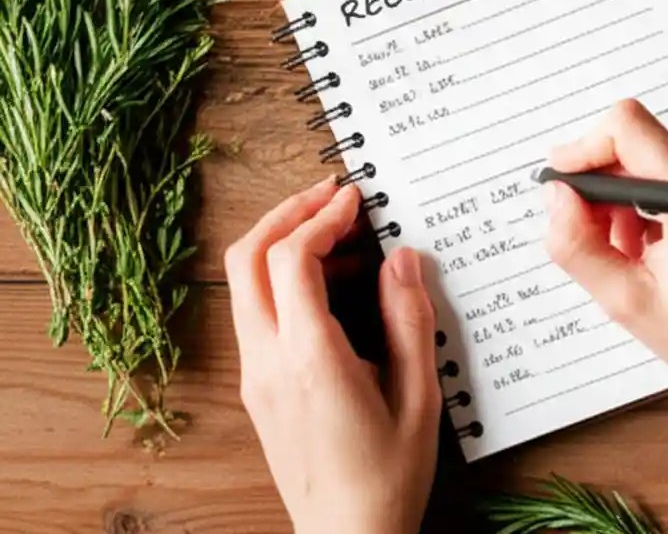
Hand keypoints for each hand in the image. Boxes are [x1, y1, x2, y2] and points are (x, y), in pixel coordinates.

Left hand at [224, 180, 440, 533]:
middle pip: (247, 257)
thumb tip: (403, 259)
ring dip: (281, 244)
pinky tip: (331, 285)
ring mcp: (255, 374)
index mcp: (309, 358)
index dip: (321, 217)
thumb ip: (409, 320)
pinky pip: (257, 312)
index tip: (354, 199)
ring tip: (339, 236)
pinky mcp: (258, 386)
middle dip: (286, 213)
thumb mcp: (418, 396)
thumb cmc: (388, 476)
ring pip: (244, 283)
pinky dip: (284, 280)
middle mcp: (269, 361)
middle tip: (331, 195)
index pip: (292, 259)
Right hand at [542, 99, 667, 409]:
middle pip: (643, 142)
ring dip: (630, 197)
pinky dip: (658, 203)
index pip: (628, 128)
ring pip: (661, 159)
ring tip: (628, 254)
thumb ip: (578, 243)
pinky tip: (655, 250)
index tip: (562, 182)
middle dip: (606, 184)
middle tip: (589, 233)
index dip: (584, 150)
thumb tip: (557, 197)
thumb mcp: (626, 299)